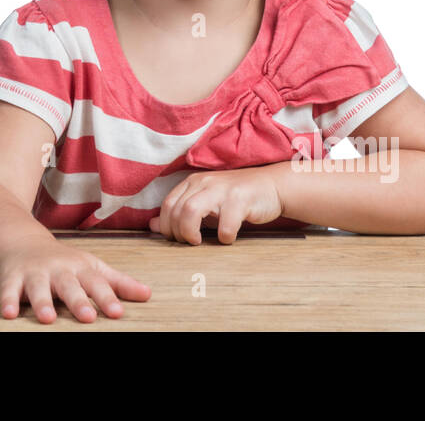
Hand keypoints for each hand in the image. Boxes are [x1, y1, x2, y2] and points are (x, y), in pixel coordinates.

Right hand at [0, 239, 151, 322]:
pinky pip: (8, 289)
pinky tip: (9, 314)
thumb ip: (118, 283)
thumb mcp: (92, 268)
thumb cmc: (65, 262)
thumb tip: (148, 295)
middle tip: (88, 318)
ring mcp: (34, 273)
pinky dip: (8, 300)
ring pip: (39, 288)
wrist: (23, 242)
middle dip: (78, 301)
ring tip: (48, 319)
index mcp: (80, 269)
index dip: (107, 297)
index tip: (118, 312)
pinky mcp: (12, 277)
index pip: (96, 283)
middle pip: (69, 286)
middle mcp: (58, 270)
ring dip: (43, 302)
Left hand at [148, 167, 282, 244]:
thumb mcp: (205, 203)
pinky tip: (228, 238)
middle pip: (176, 209)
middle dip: (176, 232)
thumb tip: (152, 227)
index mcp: (193, 182)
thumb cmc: (235, 199)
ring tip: (198, 242)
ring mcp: (222, 189)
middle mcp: (204, 182)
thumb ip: (180, 213)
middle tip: (188, 243)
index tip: (176, 239)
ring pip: (191, 211)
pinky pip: (225, 224)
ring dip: (190, 232)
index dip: (166, 226)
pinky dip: (224, 237)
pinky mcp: (240, 199)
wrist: (271, 186)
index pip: (167, 204)